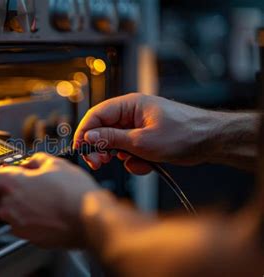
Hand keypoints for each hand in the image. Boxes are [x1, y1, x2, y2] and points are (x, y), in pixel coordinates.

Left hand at [0, 153, 97, 247]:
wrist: (90, 219)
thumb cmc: (74, 192)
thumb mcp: (55, 163)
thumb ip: (35, 160)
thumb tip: (30, 162)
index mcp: (12, 184)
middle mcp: (10, 206)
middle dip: (7, 191)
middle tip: (27, 184)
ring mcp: (18, 224)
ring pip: (10, 212)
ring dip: (20, 205)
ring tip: (43, 198)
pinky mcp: (29, 237)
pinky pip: (23, 224)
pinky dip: (31, 218)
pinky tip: (48, 211)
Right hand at [74, 93, 222, 173]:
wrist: (212, 142)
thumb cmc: (184, 133)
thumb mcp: (142, 140)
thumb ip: (112, 139)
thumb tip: (88, 137)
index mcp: (129, 105)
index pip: (97, 115)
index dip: (84, 132)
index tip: (79, 149)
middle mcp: (131, 113)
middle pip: (103, 129)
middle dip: (101, 148)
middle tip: (99, 163)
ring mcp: (139, 126)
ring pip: (116, 143)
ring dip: (121, 157)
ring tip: (134, 162)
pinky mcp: (146, 139)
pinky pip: (129, 150)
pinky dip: (134, 160)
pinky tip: (146, 164)